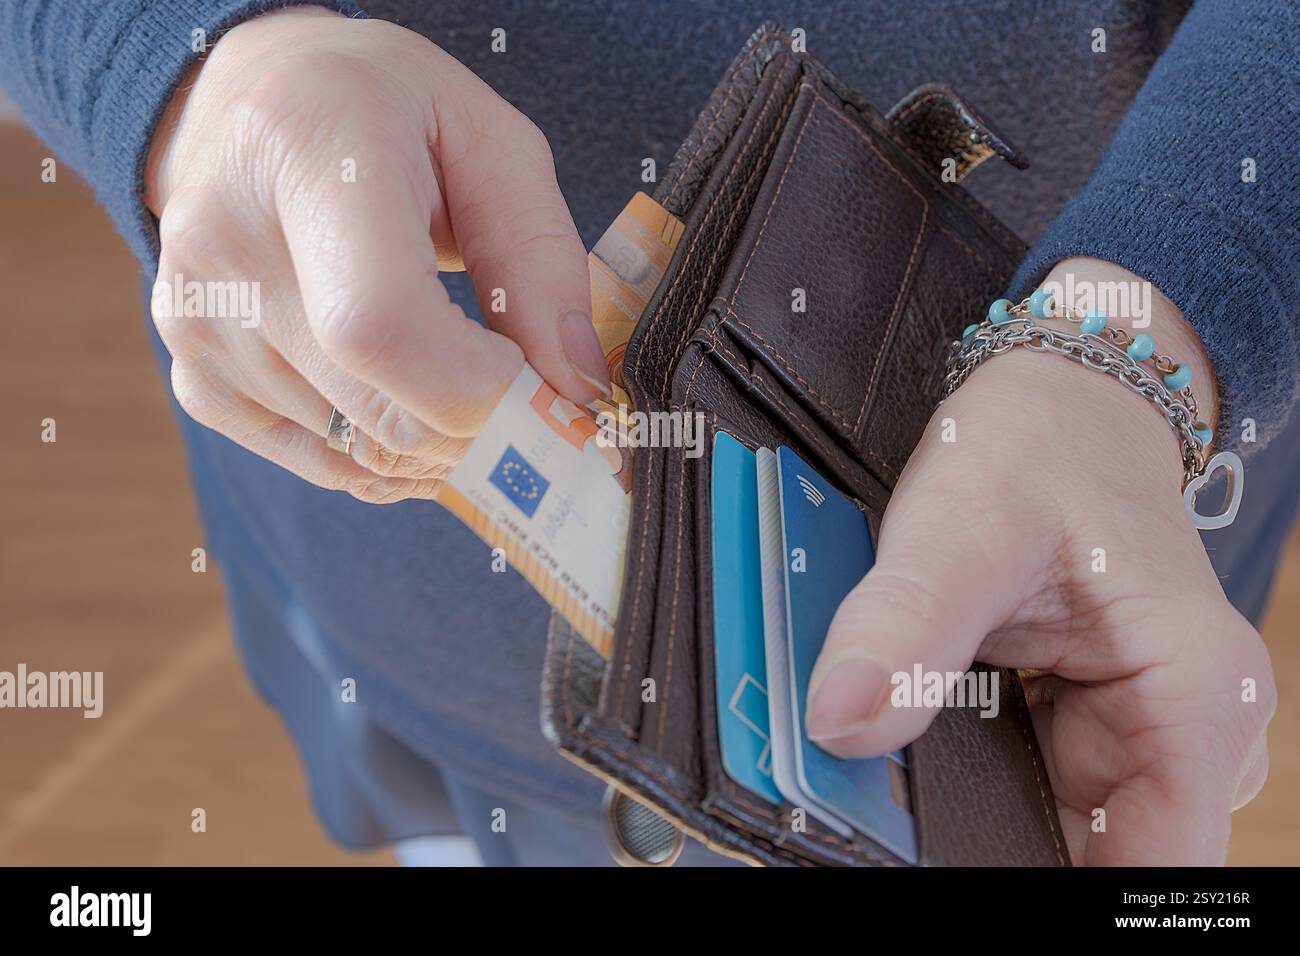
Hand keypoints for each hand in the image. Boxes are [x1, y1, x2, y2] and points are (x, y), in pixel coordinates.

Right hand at [145, 7, 608, 501]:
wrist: (259, 100)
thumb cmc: (387, 111)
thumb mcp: (493, 146)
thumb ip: (543, 263)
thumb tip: (573, 386)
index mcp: (308, 158)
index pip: (379, 326)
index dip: (480, 390)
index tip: (546, 386)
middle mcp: (228, 244)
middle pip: (378, 410)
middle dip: (486, 432)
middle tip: (536, 404)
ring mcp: (197, 321)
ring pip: (358, 453)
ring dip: (444, 448)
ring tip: (471, 383)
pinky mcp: (196, 374)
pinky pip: (319, 464)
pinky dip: (389, 459)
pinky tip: (414, 404)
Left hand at [806, 259, 1274, 864]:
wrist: (1059, 404)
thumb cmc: (1041, 444)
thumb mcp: (963, 525)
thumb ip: (906, 625)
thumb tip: (842, 724)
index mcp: (1192, 698)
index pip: (1145, 867)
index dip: (1031, 875)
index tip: (935, 858)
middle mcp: (1181, 732)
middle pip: (1083, 853)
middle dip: (980, 837)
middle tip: (880, 795)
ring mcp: (1133, 733)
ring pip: (1044, 825)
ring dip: (965, 806)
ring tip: (895, 742)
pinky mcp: (1084, 724)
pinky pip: (1024, 787)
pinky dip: (966, 776)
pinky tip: (916, 732)